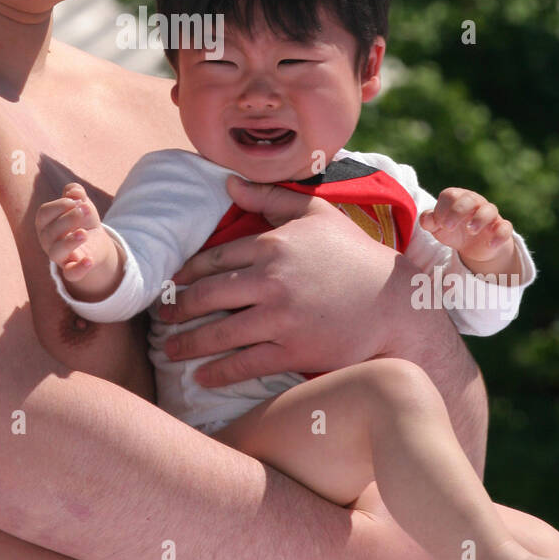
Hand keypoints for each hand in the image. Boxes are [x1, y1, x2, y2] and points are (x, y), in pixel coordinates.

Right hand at [35, 182, 119, 289]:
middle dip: (68, 218)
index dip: (59, 205)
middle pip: (50, 231)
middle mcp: (48, 241)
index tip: (76, 201)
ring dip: (69, 242)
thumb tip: (74, 192)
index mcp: (46, 223)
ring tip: (84, 233)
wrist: (97, 243)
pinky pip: (71, 274)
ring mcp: (59, 257)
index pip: (44, 214)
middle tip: (85, 210)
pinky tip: (89, 260)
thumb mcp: (82, 203)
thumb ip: (76, 192)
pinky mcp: (73, 270)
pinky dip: (79, 269)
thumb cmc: (82, 220)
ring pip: (56, 253)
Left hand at [158, 175, 408, 386]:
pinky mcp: (292, 350)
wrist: (396, 304)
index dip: (186, 274)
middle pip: (206, 296)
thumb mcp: (317, 213)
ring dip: (187, 344)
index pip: (213, 259)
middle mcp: (270, 280)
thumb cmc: (356, 254)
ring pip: (218, 333)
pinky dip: (217, 372)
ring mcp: (280, 317)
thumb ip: (271, 197)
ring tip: (171, 349)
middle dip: (178, 309)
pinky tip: (201, 376)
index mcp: (272, 245)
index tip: (171, 284)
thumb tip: (229, 184)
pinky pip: (244, 364)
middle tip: (162, 317)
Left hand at [418, 188, 518, 275]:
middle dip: (457, 211)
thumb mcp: (438, 228)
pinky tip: (490, 244)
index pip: (450, 195)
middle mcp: (475, 202)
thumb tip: (428, 219)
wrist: (474, 246)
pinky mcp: (501, 228)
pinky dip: (499, 235)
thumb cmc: (453, 230)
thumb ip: (429, 221)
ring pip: (490, 209)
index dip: (442, 209)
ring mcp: (490, 215)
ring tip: (470, 230)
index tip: (438, 224)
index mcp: (458, 198)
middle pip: (469, 198)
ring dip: (480, 219)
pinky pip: (505, 227)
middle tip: (448, 227)